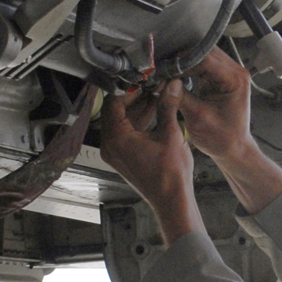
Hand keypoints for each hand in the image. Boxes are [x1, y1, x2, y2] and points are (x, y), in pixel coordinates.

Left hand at [99, 81, 204, 243]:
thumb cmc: (170, 174)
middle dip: (136, 97)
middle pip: (116, 111)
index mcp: (116, 138)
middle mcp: (110, 145)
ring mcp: (115, 153)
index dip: (130, 88)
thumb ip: (168, 105)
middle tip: (153, 85)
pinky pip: (126, 133)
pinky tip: (157, 111)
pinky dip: (139, 122)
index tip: (145, 80)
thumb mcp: (170, 134)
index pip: (114, 101)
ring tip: (159, 95)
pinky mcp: (123, 158)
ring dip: (139, 108)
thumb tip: (171, 84)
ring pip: (122, 121)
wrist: (172, 201)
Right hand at [175, 49, 281, 215]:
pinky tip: (174, 75)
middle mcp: (235, 72)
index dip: (182, 61)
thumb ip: (181, 97)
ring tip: (166, 71)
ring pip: (202, 55)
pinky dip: (187, 67)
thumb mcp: (198, 118)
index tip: (164, 68)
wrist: (233, 149)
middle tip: (161, 68)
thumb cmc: (221, 138)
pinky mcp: (221, 77)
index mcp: (235, 80)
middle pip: (204, 52)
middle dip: (181, 59)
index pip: (205, 59)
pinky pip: (202, 64)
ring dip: (183, 62)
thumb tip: (163, 80)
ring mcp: (229, 73)